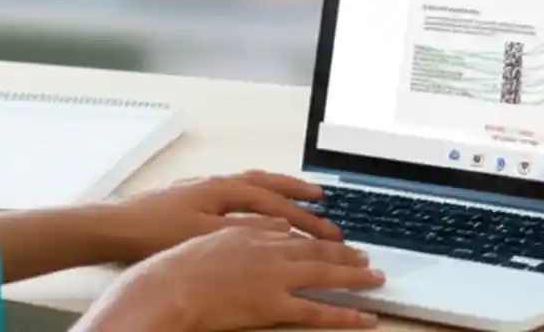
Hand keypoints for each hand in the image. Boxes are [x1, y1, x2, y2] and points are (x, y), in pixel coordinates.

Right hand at [79, 227, 384, 330]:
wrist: (168, 286)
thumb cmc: (180, 267)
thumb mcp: (214, 237)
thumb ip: (249, 230)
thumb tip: (275, 226)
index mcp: (253, 233)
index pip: (295, 235)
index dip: (319, 239)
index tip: (336, 242)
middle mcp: (269, 249)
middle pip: (318, 251)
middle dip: (346, 255)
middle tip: (368, 258)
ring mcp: (275, 277)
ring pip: (326, 274)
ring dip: (355, 277)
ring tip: (376, 279)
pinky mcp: (275, 304)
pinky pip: (318, 310)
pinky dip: (346, 314)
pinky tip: (365, 317)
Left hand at [106, 170, 341, 261]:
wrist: (114, 228)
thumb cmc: (152, 232)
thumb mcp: (205, 234)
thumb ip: (244, 229)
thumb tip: (279, 224)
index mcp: (222, 189)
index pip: (274, 201)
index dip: (304, 217)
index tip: (328, 231)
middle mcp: (216, 182)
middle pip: (267, 183)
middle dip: (298, 192)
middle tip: (323, 202)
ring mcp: (204, 187)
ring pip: (251, 183)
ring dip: (278, 188)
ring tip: (299, 194)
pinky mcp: (192, 197)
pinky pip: (236, 190)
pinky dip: (255, 194)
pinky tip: (256, 203)